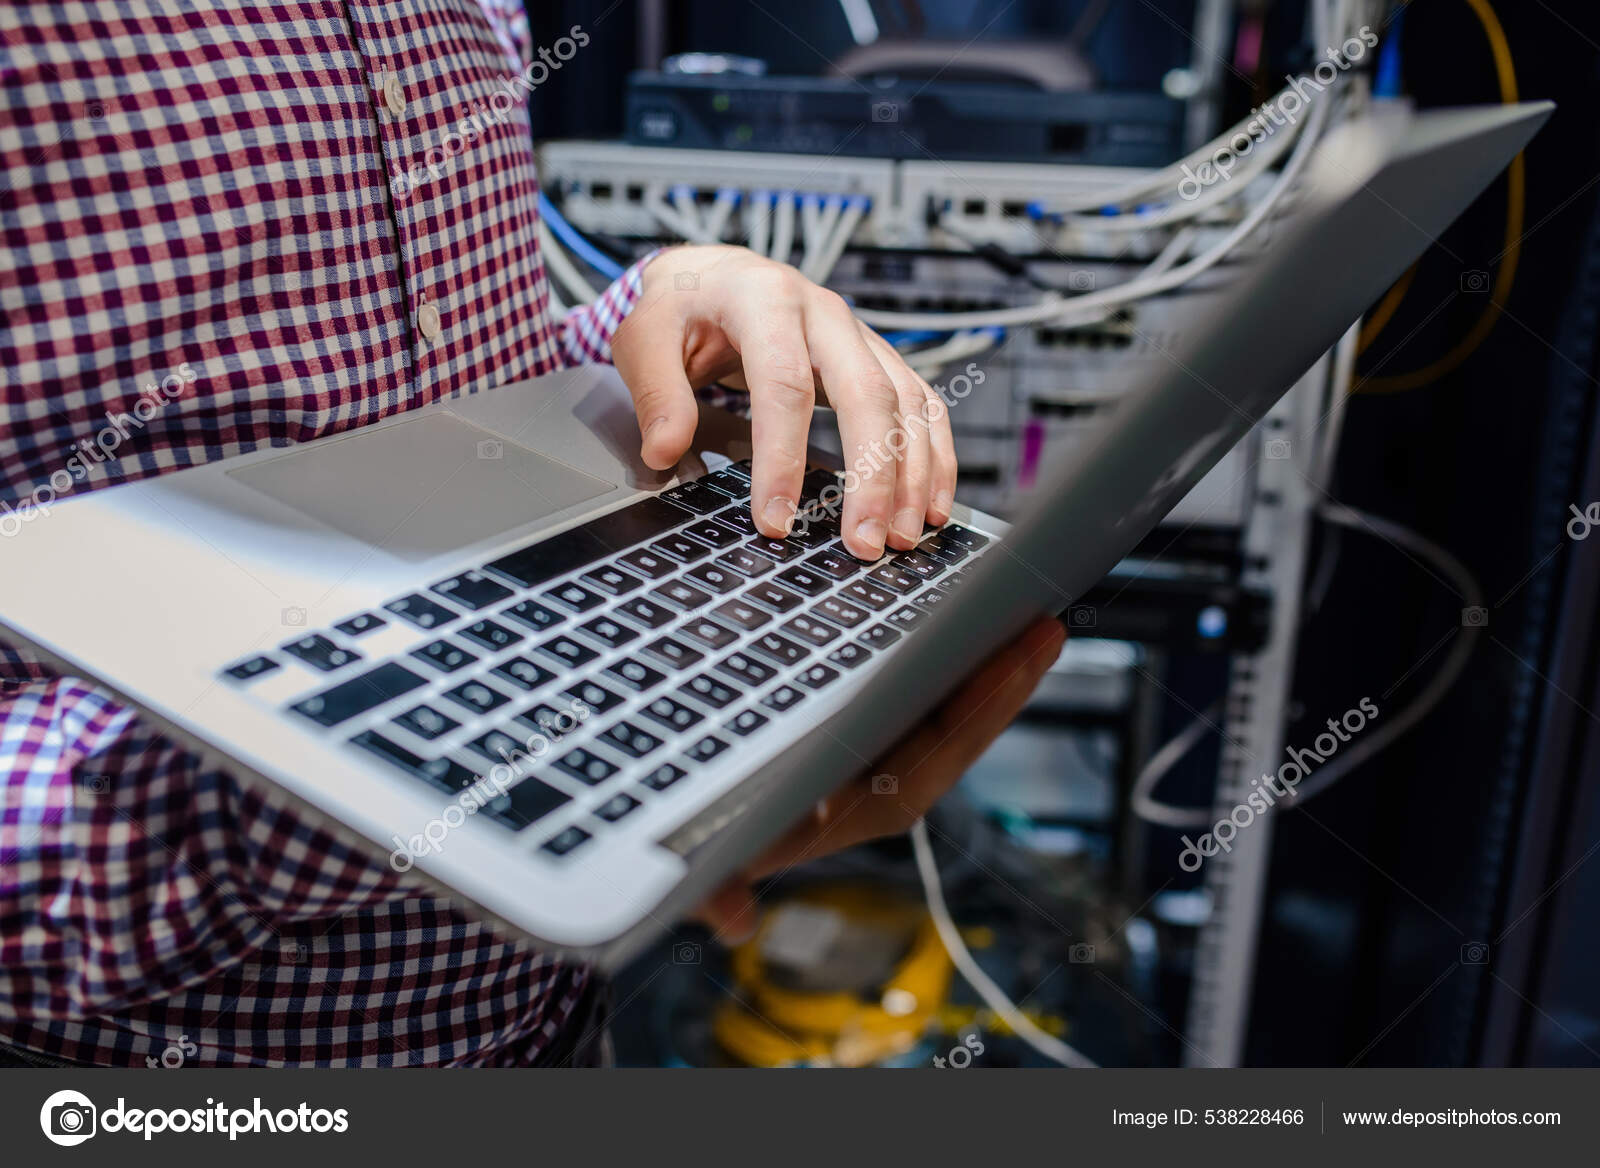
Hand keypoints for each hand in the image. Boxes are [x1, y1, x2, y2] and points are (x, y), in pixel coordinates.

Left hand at [609, 245, 957, 559]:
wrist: (715, 272)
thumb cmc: (682, 307)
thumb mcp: (645, 337)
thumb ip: (657, 394)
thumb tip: (666, 451)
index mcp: (764, 298)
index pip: (783, 385)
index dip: (782, 457)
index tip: (775, 518)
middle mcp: (823, 312)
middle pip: (866, 394)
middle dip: (870, 475)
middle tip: (862, 541)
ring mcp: (859, 333)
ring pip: (906, 401)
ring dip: (911, 474)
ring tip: (900, 536)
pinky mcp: (877, 357)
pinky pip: (923, 404)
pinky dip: (934, 455)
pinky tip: (931, 504)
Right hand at [695, 617, 1066, 940]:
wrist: (685, 843)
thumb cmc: (697, 838)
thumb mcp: (700, 856)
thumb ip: (712, 886)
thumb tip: (731, 918)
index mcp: (847, 814)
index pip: (930, 762)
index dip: (979, 709)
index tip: (1021, 654)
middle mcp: (870, 792)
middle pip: (954, 733)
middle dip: (1003, 681)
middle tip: (1049, 620)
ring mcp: (870, 766)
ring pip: (943, 715)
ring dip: (987, 668)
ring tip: (1027, 608)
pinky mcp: (861, 738)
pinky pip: (918, 703)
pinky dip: (950, 665)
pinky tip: (966, 620)